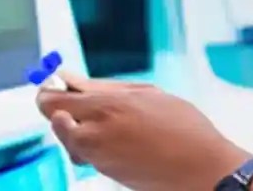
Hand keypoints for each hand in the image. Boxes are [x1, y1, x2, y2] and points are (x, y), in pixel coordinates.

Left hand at [36, 71, 250, 190]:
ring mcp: (98, 158)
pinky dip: (93, 143)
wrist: (203, 169)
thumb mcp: (147, 93)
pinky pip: (87, 154)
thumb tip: (69, 78)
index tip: (54, 84)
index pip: (50, 101)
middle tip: (78, 100)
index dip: (49, 90)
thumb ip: (103, 86)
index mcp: (105, 107)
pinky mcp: (107, 174)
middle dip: (61, 108)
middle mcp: (94, 135)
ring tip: (108, 120)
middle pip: (53, 121)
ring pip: (69, 139)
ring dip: (78, 128)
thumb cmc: (183, 128)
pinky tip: (120, 136)